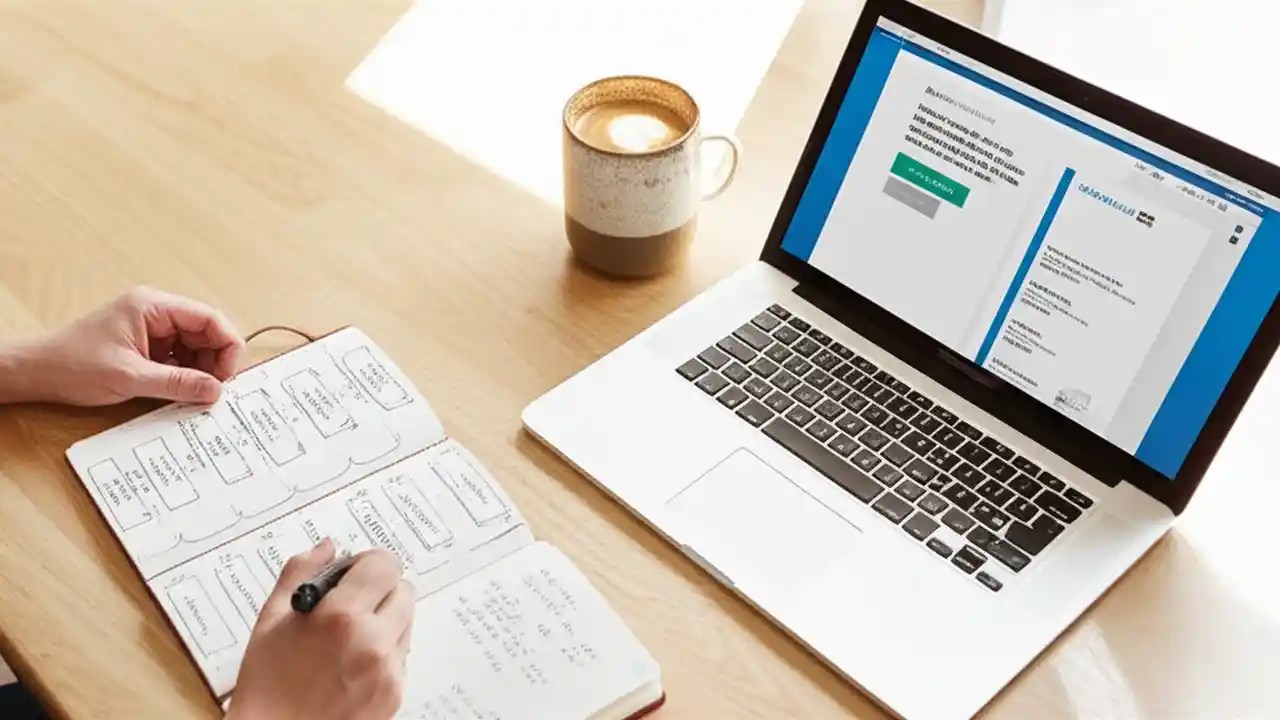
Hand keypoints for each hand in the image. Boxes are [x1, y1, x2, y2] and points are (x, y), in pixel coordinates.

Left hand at [0, 286, 243, 405]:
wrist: (36, 372)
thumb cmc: (73, 365)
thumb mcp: (130, 378)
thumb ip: (177, 383)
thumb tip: (215, 391)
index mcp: (153, 306)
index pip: (208, 318)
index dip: (226, 346)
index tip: (228, 377)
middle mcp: (156, 312)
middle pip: (206, 331)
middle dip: (215, 361)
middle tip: (214, 390)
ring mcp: (151, 328)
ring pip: (195, 346)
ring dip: (201, 370)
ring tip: (196, 393)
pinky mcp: (146, 345)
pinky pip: (179, 357)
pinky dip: (185, 374)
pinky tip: (182, 391)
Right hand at [228, 541, 415, 719]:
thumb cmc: (266, 685)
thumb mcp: (270, 620)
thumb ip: (300, 573)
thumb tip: (327, 546)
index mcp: (342, 616)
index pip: (384, 563)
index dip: (366, 565)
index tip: (351, 575)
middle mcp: (373, 642)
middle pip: (403, 589)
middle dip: (378, 591)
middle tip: (348, 606)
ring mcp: (389, 671)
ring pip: (406, 622)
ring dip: (385, 621)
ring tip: (346, 639)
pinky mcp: (395, 693)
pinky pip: (401, 656)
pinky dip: (383, 653)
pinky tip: (351, 665)